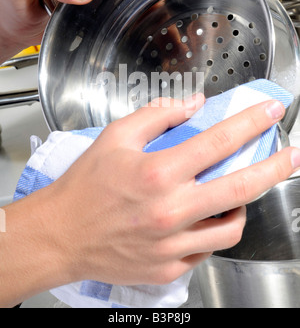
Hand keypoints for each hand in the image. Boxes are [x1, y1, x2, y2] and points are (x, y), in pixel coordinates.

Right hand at [2, 95, 298, 305]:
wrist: (61, 234)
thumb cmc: (84, 185)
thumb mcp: (116, 137)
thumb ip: (158, 115)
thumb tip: (193, 105)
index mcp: (158, 172)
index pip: (219, 142)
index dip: (251, 123)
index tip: (270, 111)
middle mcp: (170, 210)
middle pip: (240, 187)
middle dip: (275, 167)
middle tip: (291, 155)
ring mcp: (172, 244)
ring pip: (232, 227)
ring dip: (244, 204)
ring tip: (239, 191)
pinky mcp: (169, 267)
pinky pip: (208, 249)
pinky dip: (215, 230)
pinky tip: (207, 217)